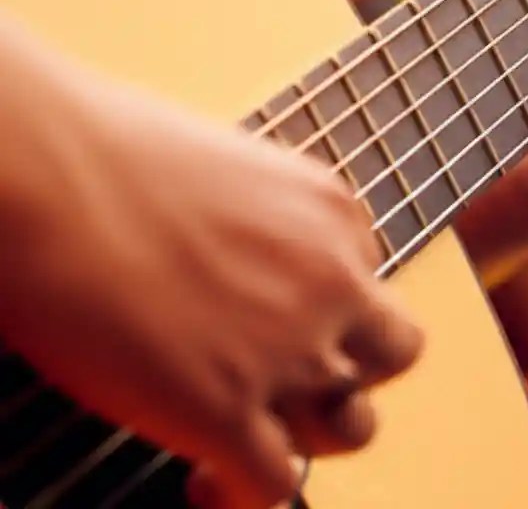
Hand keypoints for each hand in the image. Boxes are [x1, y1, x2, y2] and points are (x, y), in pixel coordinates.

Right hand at [0, 26, 423, 508]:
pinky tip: (200, 481)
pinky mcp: (227, 409)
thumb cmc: (92, 149)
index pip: (364, 275)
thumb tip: (216, 260)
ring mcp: (289, 348)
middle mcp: (331, 279)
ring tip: (254, 438)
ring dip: (308, 436)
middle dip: (350, 372)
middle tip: (289, 381)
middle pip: (390, 351)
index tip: (276, 317)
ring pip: (350, 425)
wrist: (41, 171)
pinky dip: (241, 494)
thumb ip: (249, 221)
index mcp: (330, 211)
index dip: (326, 305)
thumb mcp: (217, 166)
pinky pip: (274, 484)